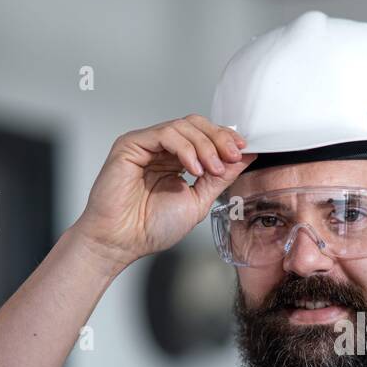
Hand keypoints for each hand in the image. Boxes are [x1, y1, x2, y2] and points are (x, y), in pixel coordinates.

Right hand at [75, 115, 255, 268]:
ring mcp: (146, 145)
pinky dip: (185, 148)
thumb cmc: (150, 227)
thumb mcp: (199, 200)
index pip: (204, 136)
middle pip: (195, 125)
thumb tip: (244, 157)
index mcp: (176, 160)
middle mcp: (161, 149)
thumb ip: (220, 177)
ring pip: (182, 126)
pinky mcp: (131, 144)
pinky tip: (193, 168)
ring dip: (205, 145)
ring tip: (213, 168)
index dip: (225, 138)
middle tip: (232, 155)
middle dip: (219, 138)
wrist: (123, 241)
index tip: (243, 150)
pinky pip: (165, 134)